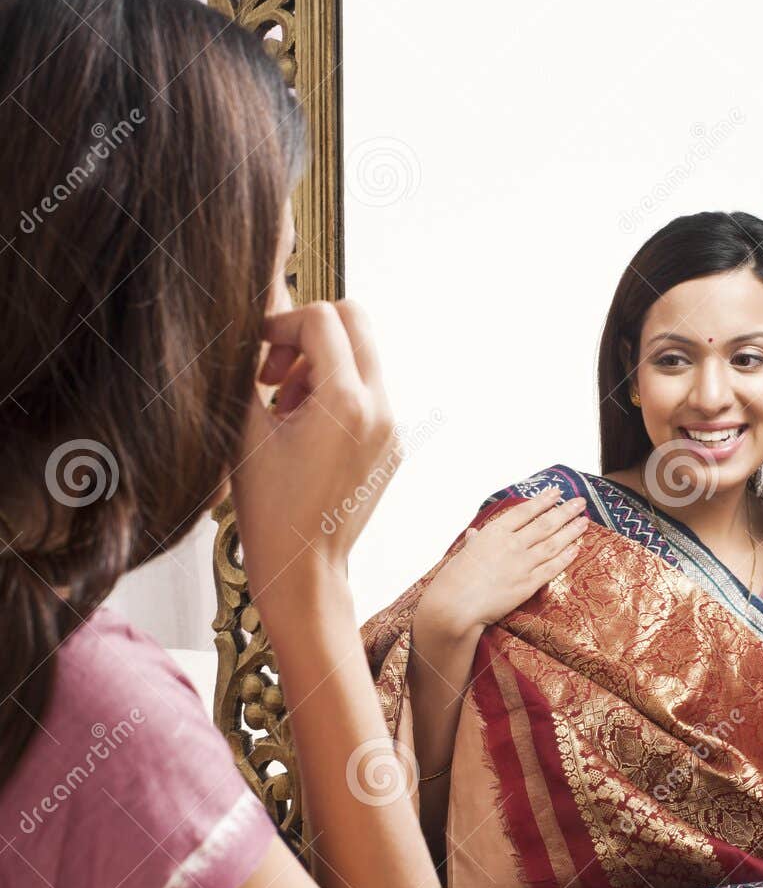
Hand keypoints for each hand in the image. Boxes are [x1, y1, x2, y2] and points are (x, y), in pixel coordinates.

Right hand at [231, 299, 399, 617]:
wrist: (304, 568)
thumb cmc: (269, 509)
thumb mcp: (245, 432)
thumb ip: (246, 372)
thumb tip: (246, 335)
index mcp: (347, 403)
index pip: (322, 319)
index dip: (282, 323)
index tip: (257, 352)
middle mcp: (381, 410)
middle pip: (356, 322)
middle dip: (309, 333)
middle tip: (277, 371)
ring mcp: (392, 428)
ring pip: (363, 356)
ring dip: (322, 363)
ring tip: (287, 406)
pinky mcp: (392, 445)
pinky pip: (368, 392)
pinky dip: (337, 392)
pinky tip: (305, 429)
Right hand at [417, 485, 589, 638]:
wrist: (456, 605)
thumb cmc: (453, 580)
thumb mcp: (463, 552)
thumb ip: (475, 541)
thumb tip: (475, 533)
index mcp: (494, 533)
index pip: (524, 512)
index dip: (543, 501)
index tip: (557, 492)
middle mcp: (512, 545)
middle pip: (545, 524)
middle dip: (565, 512)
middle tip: (580, 502)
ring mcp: (522, 565)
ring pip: (553, 543)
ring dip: (571, 531)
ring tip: (584, 521)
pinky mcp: (528, 585)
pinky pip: (552, 568)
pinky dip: (566, 557)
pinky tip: (577, 548)